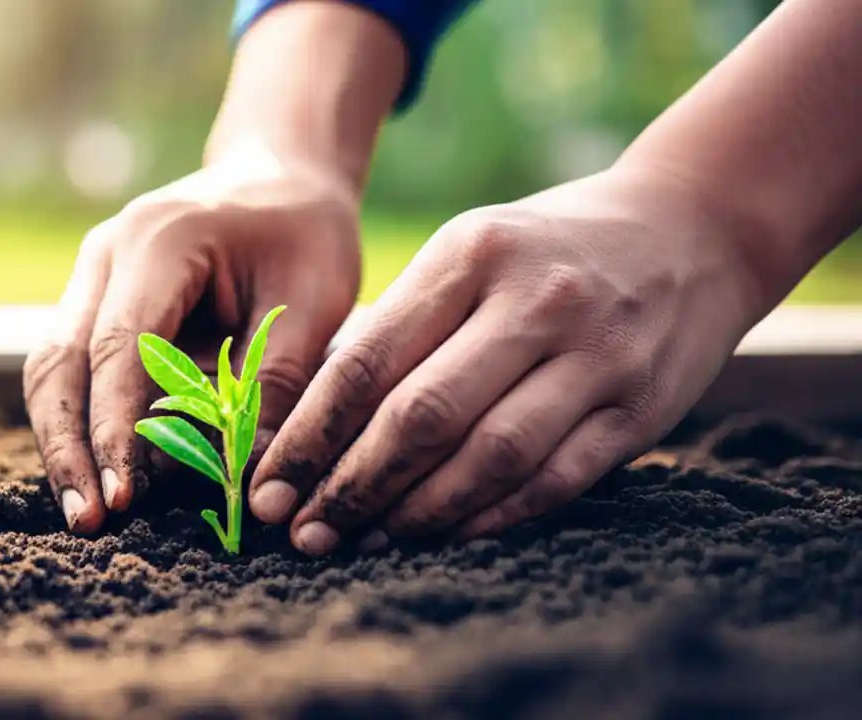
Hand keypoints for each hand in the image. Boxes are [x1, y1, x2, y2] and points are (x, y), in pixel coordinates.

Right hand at [24, 152, 360, 532]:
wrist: (279, 173)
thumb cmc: (304, 231)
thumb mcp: (315, 301)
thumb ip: (278, 382)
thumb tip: (251, 479)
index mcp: (159, 240)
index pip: (119, 348)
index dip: (116, 428)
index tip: (124, 496)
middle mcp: (106, 253)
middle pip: (60, 360)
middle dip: (69, 446)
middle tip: (88, 521)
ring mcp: (92, 275)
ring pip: (51, 367)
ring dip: (62, 441)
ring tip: (87, 514)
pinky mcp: (96, 299)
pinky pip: (72, 366)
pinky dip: (80, 421)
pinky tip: (98, 476)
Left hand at [249, 167, 771, 553]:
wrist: (694, 227)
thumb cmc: (549, 248)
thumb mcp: (472, 251)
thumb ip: (405, 324)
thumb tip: (316, 422)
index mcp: (471, 254)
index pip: (368, 360)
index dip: (310, 435)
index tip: (266, 487)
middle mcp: (534, 301)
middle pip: (421, 415)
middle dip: (349, 485)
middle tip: (303, 532)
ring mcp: (594, 356)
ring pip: (487, 457)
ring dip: (415, 514)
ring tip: (364, 542)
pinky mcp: (640, 408)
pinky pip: (554, 479)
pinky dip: (491, 516)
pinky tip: (442, 536)